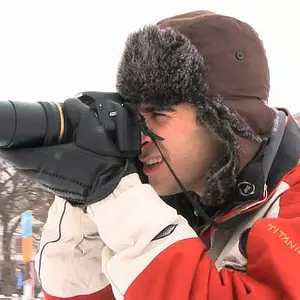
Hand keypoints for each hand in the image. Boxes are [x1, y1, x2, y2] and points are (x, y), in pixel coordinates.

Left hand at [0, 98, 134, 207]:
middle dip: (17, 150)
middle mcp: (45, 175)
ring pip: (30, 171)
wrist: (114, 189)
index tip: (6, 137)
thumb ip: (79, 113)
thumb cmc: (104, 162)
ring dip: (27, 158)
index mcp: (49, 160)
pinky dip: (38, 166)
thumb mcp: (94, 132)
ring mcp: (51, 184)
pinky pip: (40, 176)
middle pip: (20, 163)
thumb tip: (68, 103)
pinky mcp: (58, 189)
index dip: (8, 146)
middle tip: (19, 137)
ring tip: (31, 145)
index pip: (17, 155)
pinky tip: (49, 157)